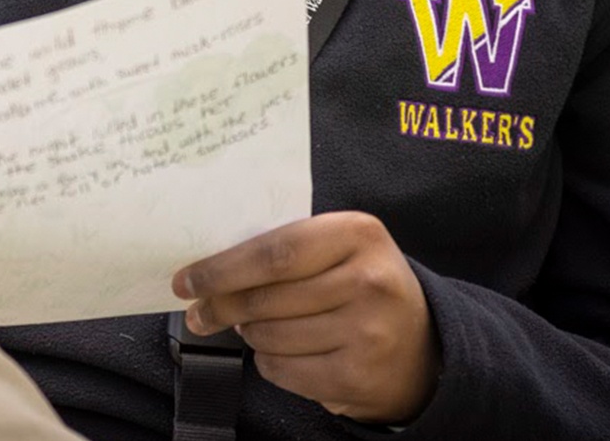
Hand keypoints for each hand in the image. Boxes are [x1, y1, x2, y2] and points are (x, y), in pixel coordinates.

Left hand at [172, 211, 439, 423]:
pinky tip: (284, 351)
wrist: (422, 348)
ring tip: (256, 326)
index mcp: (358, 234)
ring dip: (249, 334)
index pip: (274, 251)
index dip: (222, 268)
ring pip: (268, 336)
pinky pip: (282, 371)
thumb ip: (288, 247)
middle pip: (265, 296)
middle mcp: (368, 281)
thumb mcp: (341, 248)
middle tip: (199, 312)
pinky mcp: (356, 376)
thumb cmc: (364, 286)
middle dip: (220, 306)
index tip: (187, 280)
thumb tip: (211, 269)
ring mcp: (366, 332)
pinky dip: (269, 363)